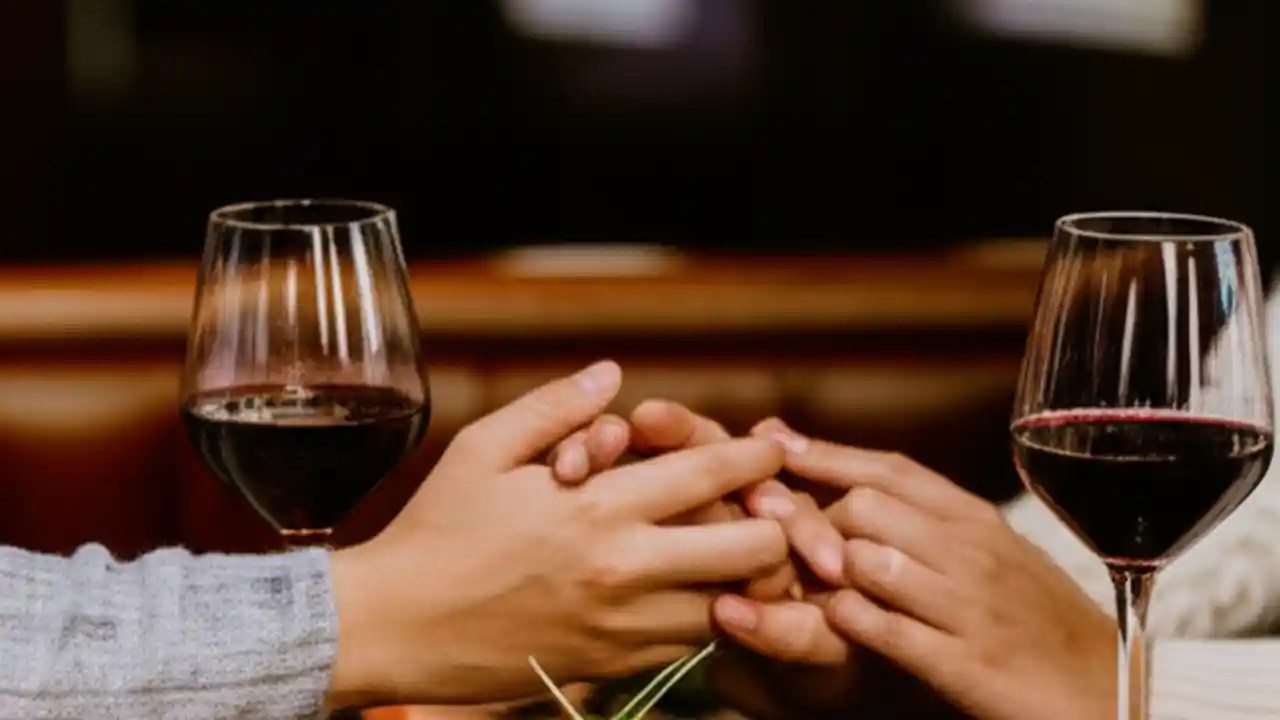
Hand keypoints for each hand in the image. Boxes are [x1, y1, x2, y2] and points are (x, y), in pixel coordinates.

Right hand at [326, 362, 789, 708]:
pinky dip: (708, 613)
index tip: (773, 447)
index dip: (757, 456)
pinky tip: (693, 588)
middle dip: (775, 524)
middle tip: (765, 508)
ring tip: (737, 549)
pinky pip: (692, 642)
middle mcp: (625, 569)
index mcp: (598, 506)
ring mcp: (624, 626)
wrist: (396, 626)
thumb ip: (555, 407)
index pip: (712, 472)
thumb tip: (612, 375)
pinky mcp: (614, 666)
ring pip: (734, 605)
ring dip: (747, 575)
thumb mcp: (484, 448)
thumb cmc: (437, 528)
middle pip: (753, 549)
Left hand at [711, 419, 1115, 719]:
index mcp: (976, 519)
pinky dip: (847, 621)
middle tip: (772, 535)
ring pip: (867, 561)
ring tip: (798, 585)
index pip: (889, 469)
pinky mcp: (963, 662)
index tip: (772, 442)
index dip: (825, 454)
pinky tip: (833, 623)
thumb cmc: (1039, 620)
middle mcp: (971, 551)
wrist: (1107, 693)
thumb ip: (931, 520)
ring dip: (824, 574)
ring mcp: (968, 605)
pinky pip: (881, 627)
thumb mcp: (994, 555)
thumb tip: (861, 486)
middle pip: (863, 509)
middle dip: (809, 520)